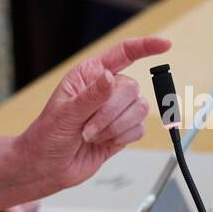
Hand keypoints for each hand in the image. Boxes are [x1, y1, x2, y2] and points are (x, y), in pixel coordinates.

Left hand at [15, 36, 169, 191]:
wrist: (48, 166)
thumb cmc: (47, 135)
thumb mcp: (65, 113)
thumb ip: (91, 96)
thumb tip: (111, 77)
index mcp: (89, 75)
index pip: (122, 54)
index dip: (145, 46)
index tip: (164, 45)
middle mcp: (106, 89)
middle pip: (131, 88)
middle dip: (110, 112)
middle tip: (87, 128)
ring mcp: (116, 111)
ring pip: (140, 109)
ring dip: (115, 127)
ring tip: (91, 135)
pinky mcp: (123, 131)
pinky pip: (139, 129)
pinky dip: (121, 137)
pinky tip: (103, 142)